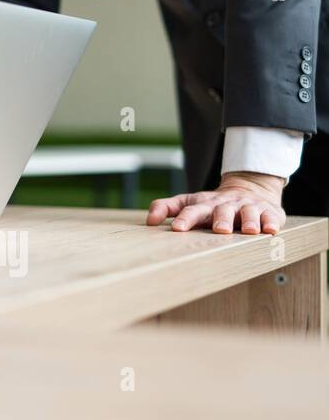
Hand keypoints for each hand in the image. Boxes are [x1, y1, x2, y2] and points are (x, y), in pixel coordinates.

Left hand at [146, 171, 286, 234]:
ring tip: (248, 230)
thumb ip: (167, 208)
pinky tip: (270, 229)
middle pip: (223, 211)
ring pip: (249, 213)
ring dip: (248, 221)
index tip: (177, 229)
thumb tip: (149, 221)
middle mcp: (227, 205)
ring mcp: (248, 207)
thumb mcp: (190, 202)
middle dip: (222, 219)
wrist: (250, 188)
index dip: (184, 218)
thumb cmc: (213, 203)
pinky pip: (271, 217)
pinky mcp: (268, 212)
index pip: (192, 210)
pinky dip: (271, 222)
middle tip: (220, 229)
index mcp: (206, 204)